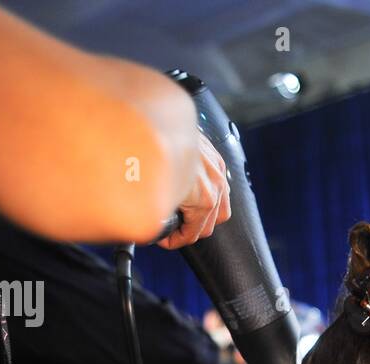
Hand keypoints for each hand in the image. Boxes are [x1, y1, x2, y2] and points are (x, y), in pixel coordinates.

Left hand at [155, 134, 230, 249]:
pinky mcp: (215, 156)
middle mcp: (216, 184)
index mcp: (205, 199)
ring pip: (221, 206)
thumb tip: (148, 224)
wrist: (155, 117)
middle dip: (190, 228)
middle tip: (172, 228)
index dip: (176, 240)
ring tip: (184, 212)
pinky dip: (208, 192)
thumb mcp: (150, 192)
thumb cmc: (150, 151)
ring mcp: (217, 169)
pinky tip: (191, 190)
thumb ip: (156, 214)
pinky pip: (219, 184)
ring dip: (203, 212)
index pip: (196, 234)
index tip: (164, 238)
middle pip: (211, 223)